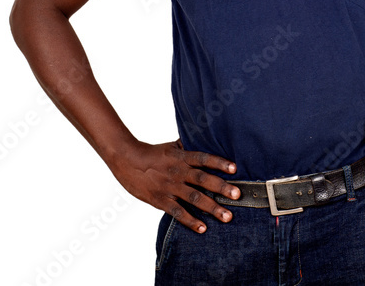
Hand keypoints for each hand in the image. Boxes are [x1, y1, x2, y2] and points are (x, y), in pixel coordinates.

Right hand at [112, 139, 240, 233]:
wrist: (126, 160)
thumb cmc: (152, 153)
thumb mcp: (171, 147)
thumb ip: (188, 146)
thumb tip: (206, 137)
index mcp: (181, 157)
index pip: (203, 159)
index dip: (219, 163)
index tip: (235, 168)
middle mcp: (178, 172)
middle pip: (202, 179)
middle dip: (221, 188)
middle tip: (238, 195)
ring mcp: (169, 187)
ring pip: (194, 198)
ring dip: (212, 207)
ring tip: (227, 216)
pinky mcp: (160, 200)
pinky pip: (177, 212)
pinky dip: (190, 221)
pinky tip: (203, 228)